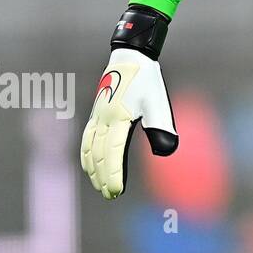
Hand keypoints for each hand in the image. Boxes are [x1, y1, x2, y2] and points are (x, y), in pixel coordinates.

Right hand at [80, 7, 177, 199]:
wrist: (129, 58)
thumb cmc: (146, 80)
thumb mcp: (158, 102)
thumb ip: (161, 126)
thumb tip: (166, 151)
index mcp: (118, 118)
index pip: (113, 153)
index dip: (114, 174)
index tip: (117, 191)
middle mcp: (103, 120)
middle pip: (99, 155)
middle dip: (103, 177)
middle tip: (110, 195)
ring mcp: (97, 117)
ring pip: (89, 149)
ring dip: (93, 169)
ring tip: (100, 185)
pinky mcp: (96, 114)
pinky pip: (86, 139)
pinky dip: (86, 155)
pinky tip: (89, 165)